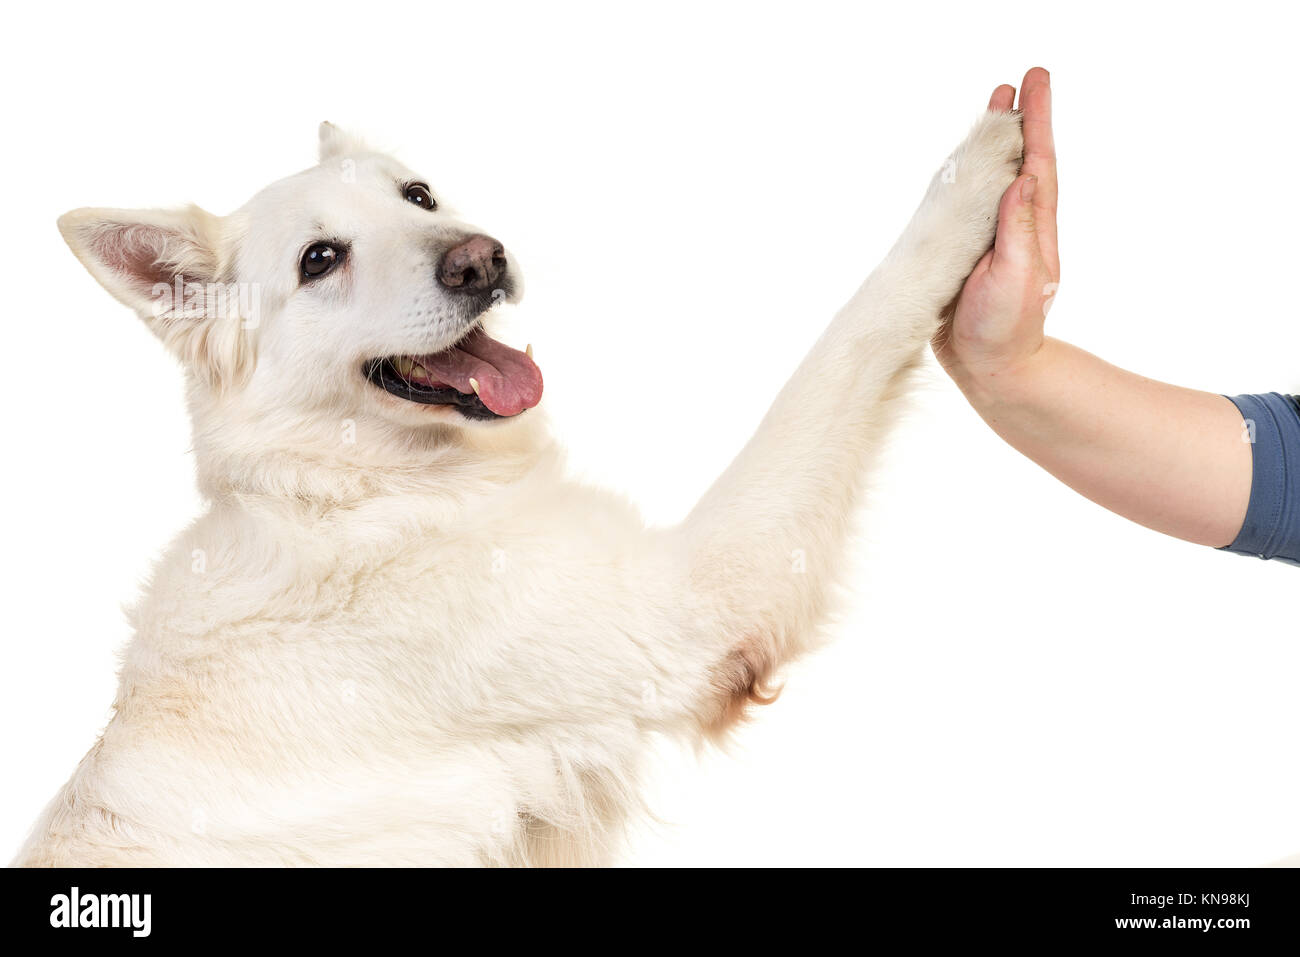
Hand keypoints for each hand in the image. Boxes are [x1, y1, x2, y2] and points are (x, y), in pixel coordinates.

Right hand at [935, 68, 1058, 387]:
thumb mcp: (1017, 278)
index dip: (1034, 122)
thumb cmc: (1006, 329)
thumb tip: (1022, 179)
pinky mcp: (967, 256)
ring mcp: (992, 241)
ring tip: (992, 110)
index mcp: (1032, 229)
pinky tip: (962, 168)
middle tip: (1014, 84)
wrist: (990, 369)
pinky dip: (967, 179)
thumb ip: (1018, 231)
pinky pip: (967, 206)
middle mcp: (1015, 228)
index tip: (1032, 83)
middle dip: (1017, 123)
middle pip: (1018, 163)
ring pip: (994, 181)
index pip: (1037, 163)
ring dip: (994, 145)